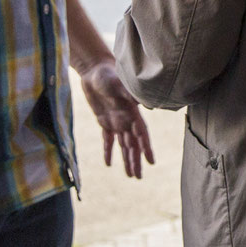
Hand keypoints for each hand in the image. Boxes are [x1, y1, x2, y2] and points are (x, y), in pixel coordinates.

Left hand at [79, 59, 153, 178]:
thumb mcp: (119, 84)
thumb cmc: (108, 74)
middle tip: (138, 177)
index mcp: (132, 113)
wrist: (95, 69)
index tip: (151, 162)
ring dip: (126, 159)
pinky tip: (108, 163)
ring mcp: (116, 120)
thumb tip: (146, 104)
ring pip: (123, 144)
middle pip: (132, 144)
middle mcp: (126, 119)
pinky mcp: (104, 120)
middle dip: (136, 160)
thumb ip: (130, 94)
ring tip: (131, 175)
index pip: (141, 135)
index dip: (146, 149)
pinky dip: (108, 150)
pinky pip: (107, 139)